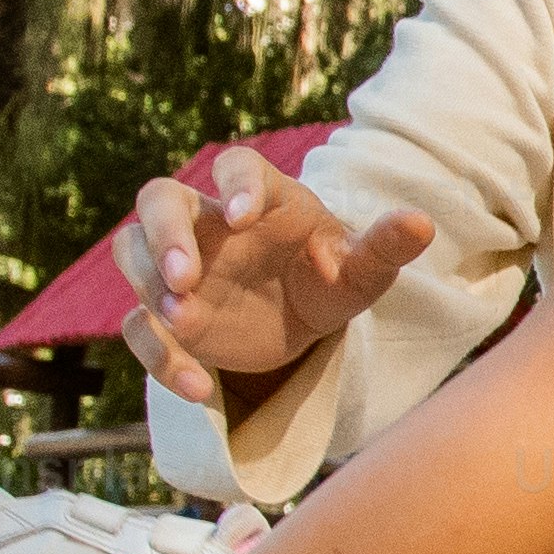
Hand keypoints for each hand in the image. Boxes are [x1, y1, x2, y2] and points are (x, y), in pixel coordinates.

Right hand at [112, 153, 435, 409]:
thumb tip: (421, 223)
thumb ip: (385, 247)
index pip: (236, 167)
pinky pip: (141, 328)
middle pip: (159, 199)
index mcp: (262, 199)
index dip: (234, 185)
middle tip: (183, 275)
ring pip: (131, 252)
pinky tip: (199, 387)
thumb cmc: (329, 278)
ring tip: (181, 319)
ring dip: (148, 282)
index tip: (242, 215)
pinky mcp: (168, 317)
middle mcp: (209, 225)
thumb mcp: (361, 271)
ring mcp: (181, 269)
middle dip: (164, 233)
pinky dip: (161, 356)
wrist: (304, 325)